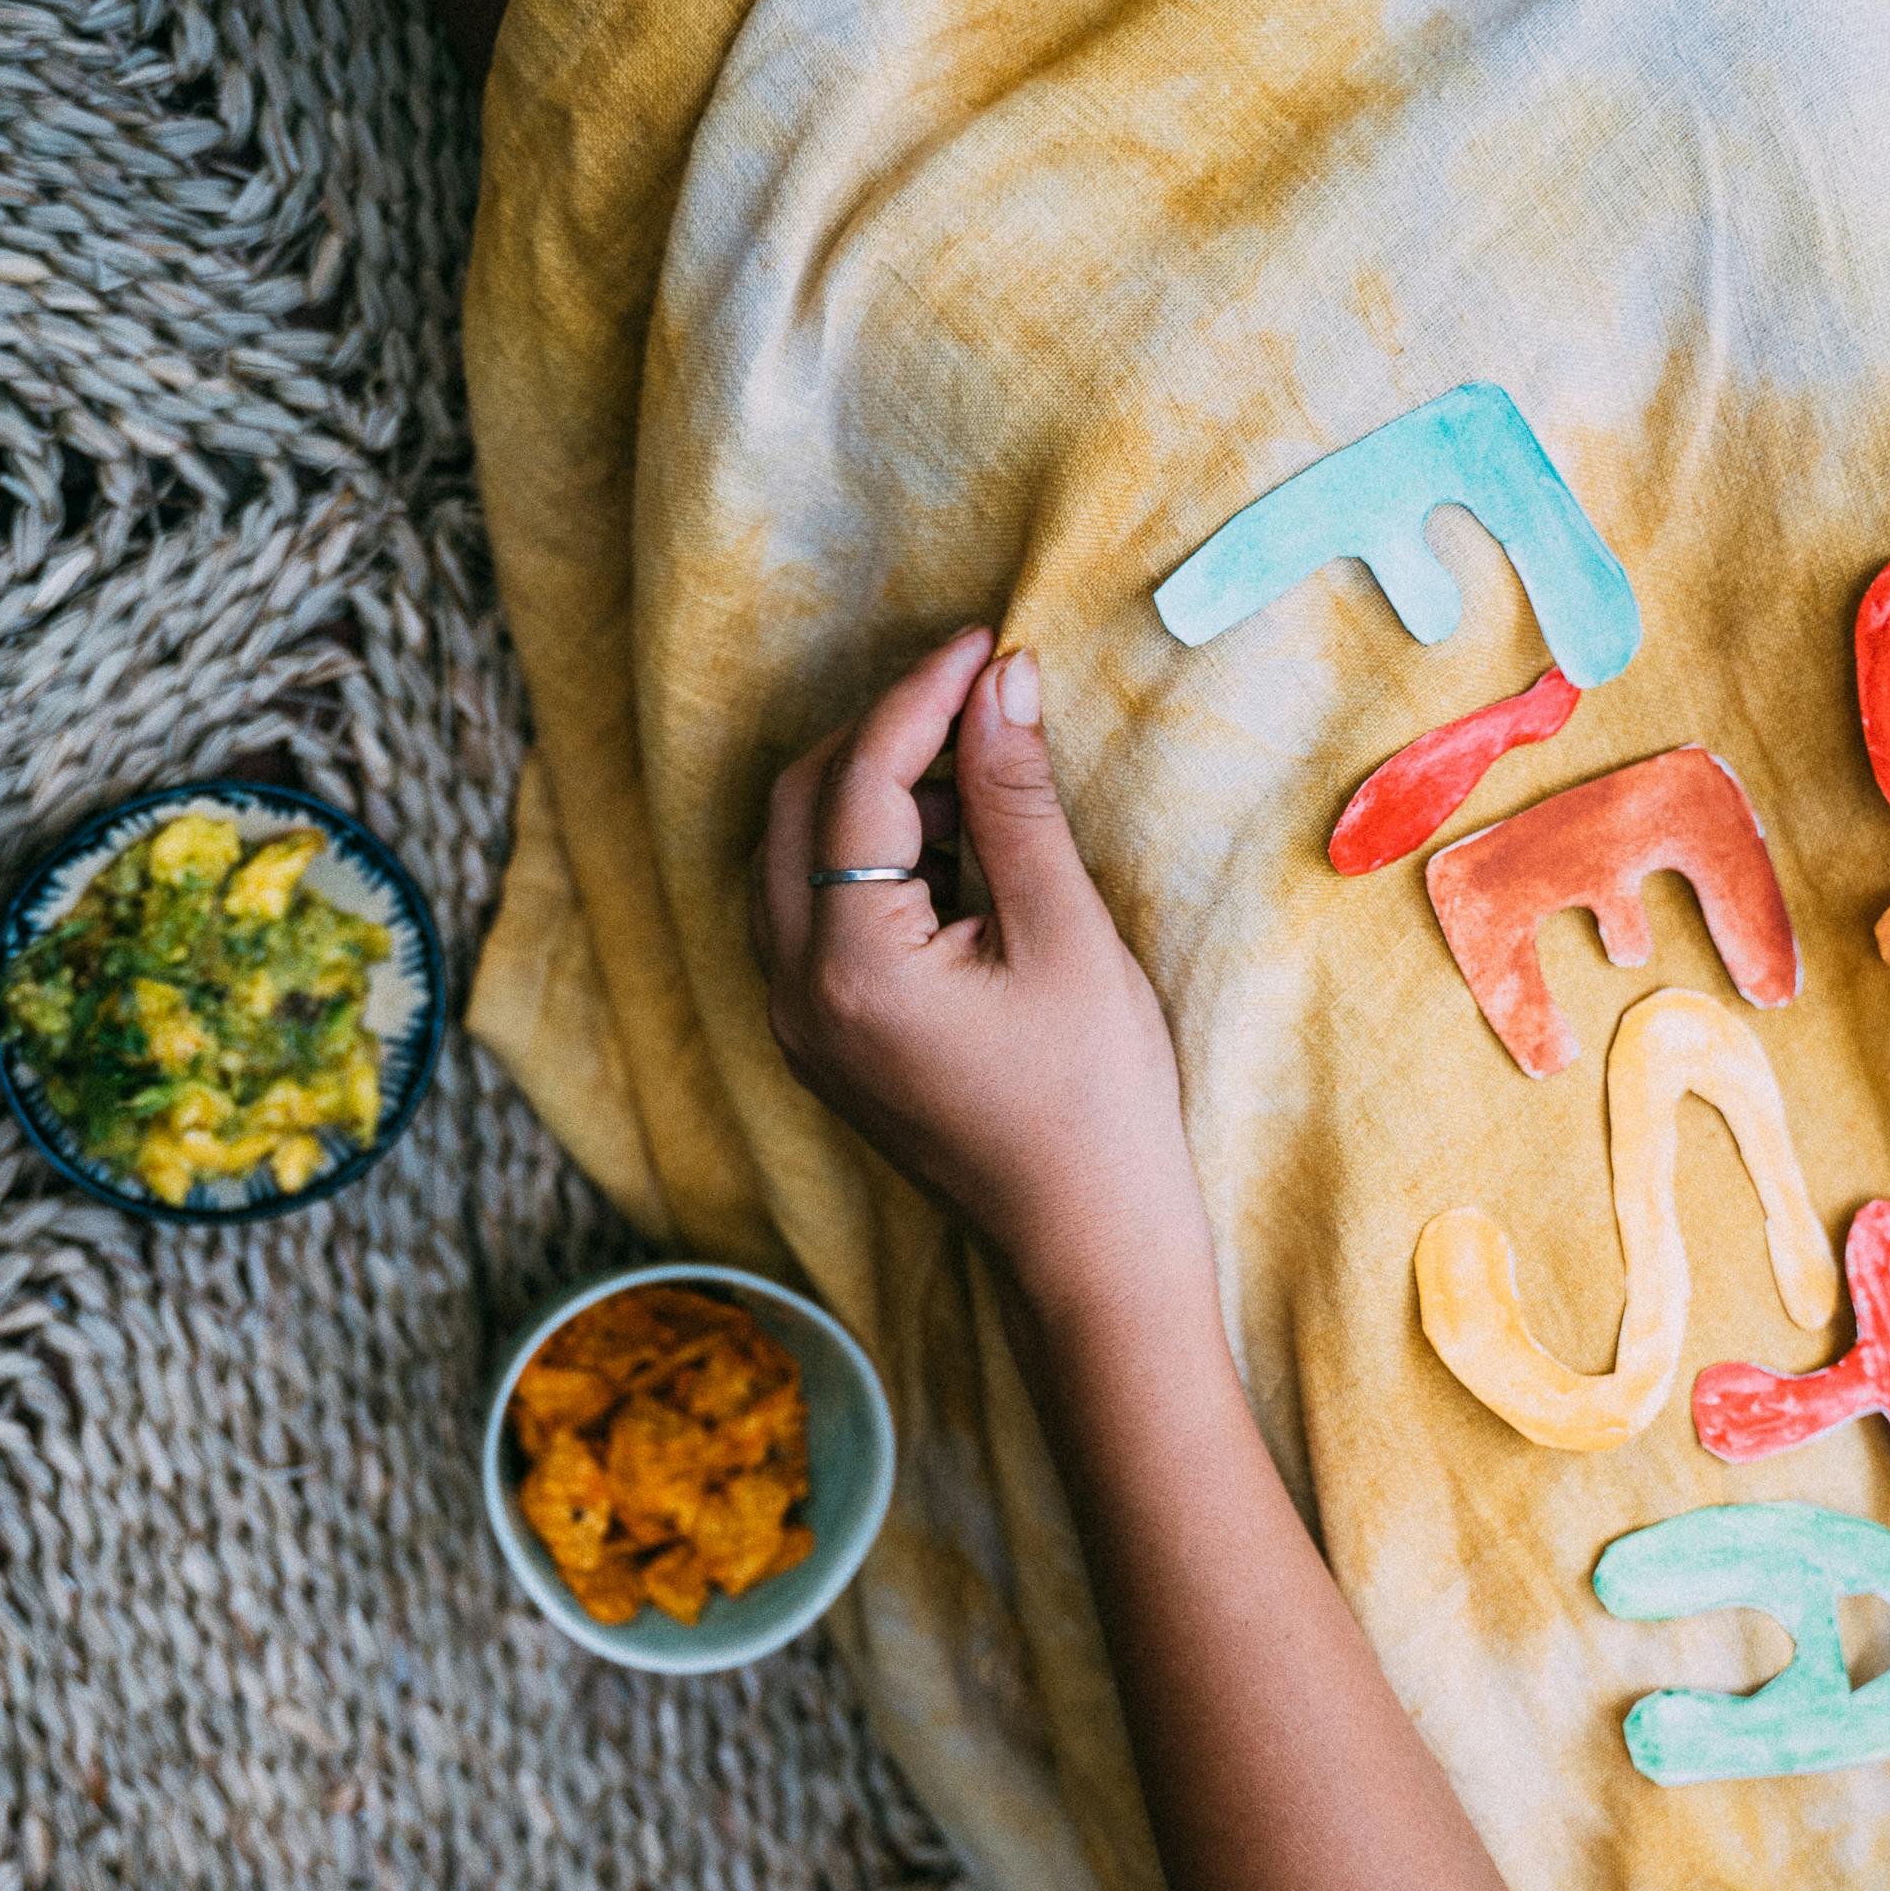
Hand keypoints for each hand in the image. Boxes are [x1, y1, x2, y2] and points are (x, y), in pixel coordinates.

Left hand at [751, 628, 1212, 1317]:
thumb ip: (1016, 802)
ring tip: (980, 773)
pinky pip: (816, 910)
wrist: (1085, 1248)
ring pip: (797, 855)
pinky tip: (957, 846)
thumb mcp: (1066, 935)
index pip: (856, 781)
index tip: (985, 642)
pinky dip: (872, 856)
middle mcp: (795, 993)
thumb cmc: (1094, 1105)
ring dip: (873, 794)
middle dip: (882, 736)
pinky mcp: (826, 1038)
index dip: (920, 697)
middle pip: (797, 806)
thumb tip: (1001, 681)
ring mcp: (800, 1021)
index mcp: (849, 966)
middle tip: (980, 699)